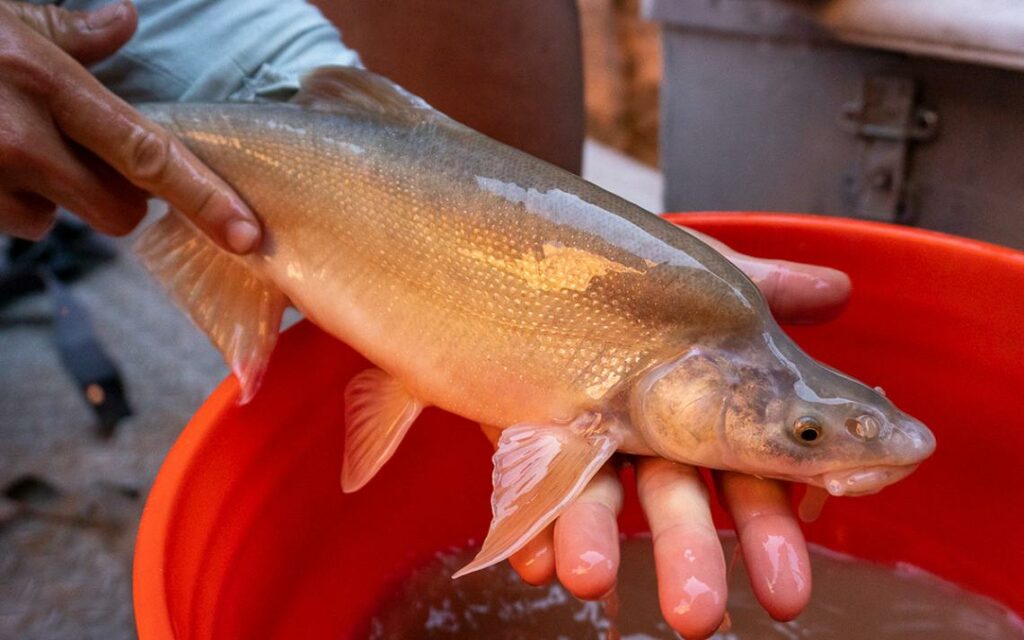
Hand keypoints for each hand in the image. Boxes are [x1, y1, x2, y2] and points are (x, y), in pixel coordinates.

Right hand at [0, 0, 259, 251]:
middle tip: (90, 156)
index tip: (245, 233)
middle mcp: (23, 139)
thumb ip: (69, 33)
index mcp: (47, 84)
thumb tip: (124, 21)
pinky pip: (22, 223)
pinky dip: (18, 203)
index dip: (203, 198)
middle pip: (119, 210)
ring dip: (60, 198)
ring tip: (21, 148)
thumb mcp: (5, 21)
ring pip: (63, 220)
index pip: (148, 153)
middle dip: (121, 196)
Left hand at [506, 236, 851, 638]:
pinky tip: (529, 555)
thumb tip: (841, 289)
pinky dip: (528, 524)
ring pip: (595, 500)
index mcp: (704, 408)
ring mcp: (584, 437)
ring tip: (589, 578)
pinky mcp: (525, 436)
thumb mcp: (704, 278)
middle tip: (697, 614)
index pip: (747, 478)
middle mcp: (647, 433)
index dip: (767, 534)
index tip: (786, 590)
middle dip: (688, 557)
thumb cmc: (632, 272)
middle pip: (675, 503)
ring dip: (594, 542)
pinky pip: (524, 489)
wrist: (533, 252)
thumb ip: (769, 289)